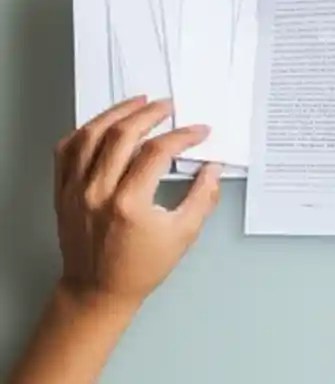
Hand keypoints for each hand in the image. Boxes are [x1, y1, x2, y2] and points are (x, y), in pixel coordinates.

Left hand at [54, 98, 221, 308]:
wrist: (98, 290)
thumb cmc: (139, 268)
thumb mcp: (183, 235)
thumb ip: (203, 197)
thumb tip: (212, 169)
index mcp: (129, 204)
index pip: (157, 153)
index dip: (182, 136)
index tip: (197, 132)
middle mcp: (98, 193)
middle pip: (122, 135)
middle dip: (149, 114)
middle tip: (167, 107)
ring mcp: (76, 191)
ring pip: (90, 136)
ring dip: (115, 114)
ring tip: (136, 103)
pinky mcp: (63, 193)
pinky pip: (66, 151)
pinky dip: (83, 132)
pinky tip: (101, 125)